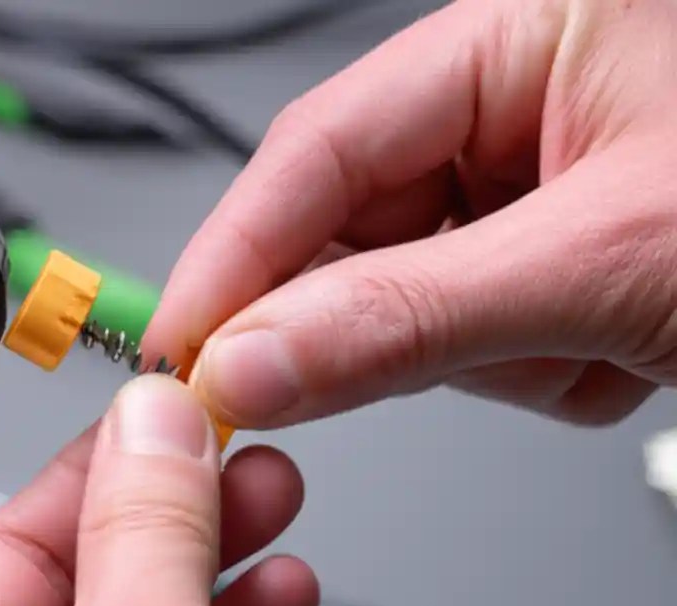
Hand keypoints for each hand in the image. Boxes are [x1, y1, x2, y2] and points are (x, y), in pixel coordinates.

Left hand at [0, 375, 317, 605]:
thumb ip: (145, 527)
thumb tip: (150, 423)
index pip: (5, 541)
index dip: (97, 462)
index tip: (165, 409)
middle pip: (82, 585)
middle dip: (176, 506)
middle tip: (234, 446)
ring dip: (219, 566)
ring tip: (272, 500)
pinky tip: (281, 594)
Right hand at [145, 0, 676, 429]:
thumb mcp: (603, 261)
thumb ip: (412, 317)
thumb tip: (251, 361)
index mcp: (519, 38)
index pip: (318, 148)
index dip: (235, 256)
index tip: (180, 349)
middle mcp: (517, 105)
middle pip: (354, 235)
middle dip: (390, 322)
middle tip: (381, 378)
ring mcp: (536, 189)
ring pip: (412, 306)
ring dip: (490, 354)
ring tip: (595, 346)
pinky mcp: (553, 264)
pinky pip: (475, 339)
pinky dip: (535, 370)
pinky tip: (614, 353)